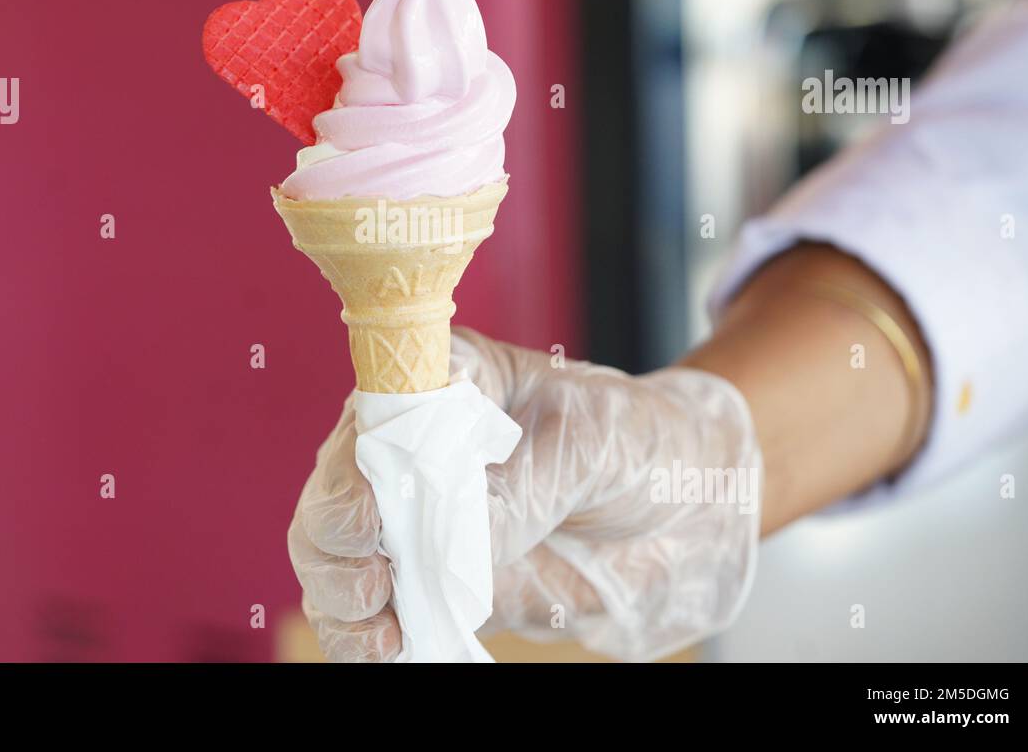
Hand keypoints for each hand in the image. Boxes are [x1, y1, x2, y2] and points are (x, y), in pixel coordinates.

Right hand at [287, 327, 761, 661]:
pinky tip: (389, 645)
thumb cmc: (640, 441)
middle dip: (336, 533)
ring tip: (380, 623)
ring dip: (338, 591)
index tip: (370, 510)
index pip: (375, 412)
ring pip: (336, 553)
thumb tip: (456, 545)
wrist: (691, 507)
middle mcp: (417, 447)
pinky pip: (376, 611)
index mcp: (448, 383)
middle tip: (374, 571)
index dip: (354, 461)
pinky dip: (364, 634)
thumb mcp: (592, 442)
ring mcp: (422, 518)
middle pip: (335, 487)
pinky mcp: (437, 580)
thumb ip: (524, 487)